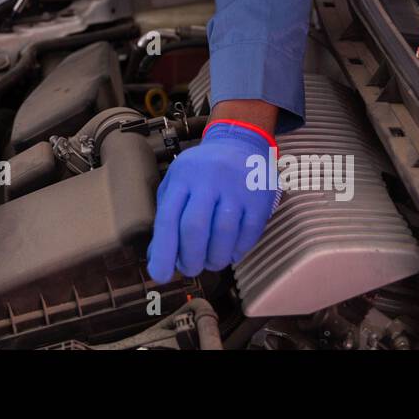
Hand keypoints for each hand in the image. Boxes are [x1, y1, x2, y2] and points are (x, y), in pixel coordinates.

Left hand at [147, 121, 278, 282]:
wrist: (240, 143)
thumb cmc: (201, 170)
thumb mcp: (177, 182)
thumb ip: (166, 216)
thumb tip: (157, 258)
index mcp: (183, 177)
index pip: (168, 218)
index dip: (163, 251)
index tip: (160, 276)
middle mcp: (209, 180)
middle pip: (195, 228)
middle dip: (190, 259)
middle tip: (190, 269)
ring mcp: (237, 188)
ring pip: (224, 234)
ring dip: (215, 258)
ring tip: (211, 262)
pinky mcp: (260, 198)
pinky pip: (249, 234)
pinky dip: (238, 251)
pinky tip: (231, 252)